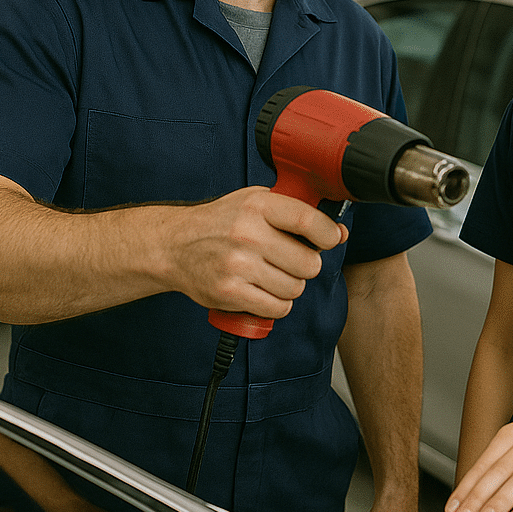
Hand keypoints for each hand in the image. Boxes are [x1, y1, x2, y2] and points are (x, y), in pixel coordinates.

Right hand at [163, 187, 347, 319]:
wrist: (174, 246)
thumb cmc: (221, 222)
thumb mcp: (255, 202)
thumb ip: (296, 212)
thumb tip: (338, 233)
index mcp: (257, 206)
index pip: (308, 221)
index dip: (328, 234)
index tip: (329, 239)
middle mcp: (247, 234)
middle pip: (308, 263)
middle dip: (306, 265)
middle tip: (290, 260)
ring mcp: (237, 265)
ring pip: (295, 288)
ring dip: (290, 286)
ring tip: (271, 274)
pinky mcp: (229, 293)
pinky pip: (277, 308)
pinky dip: (276, 304)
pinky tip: (263, 290)